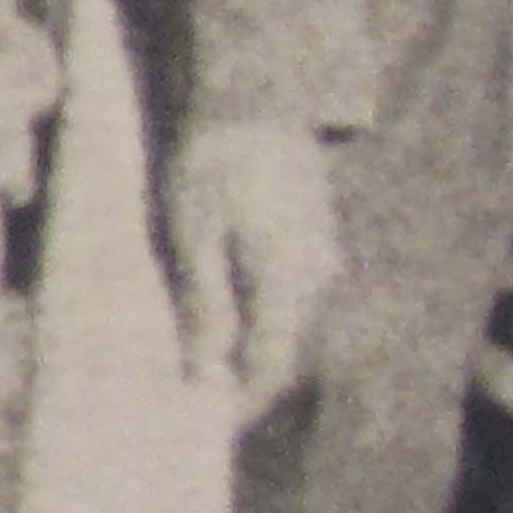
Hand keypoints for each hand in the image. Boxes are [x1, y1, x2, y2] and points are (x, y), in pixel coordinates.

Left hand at [153, 107, 341, 404]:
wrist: (254, 89)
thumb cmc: (212, 159)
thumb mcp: (192, 234)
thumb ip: (204, 305)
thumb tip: (207, 371)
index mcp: (289, 279)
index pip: (272, 366)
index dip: (240, 402)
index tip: (207, 423)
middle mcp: (317, 271)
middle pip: (281, 346)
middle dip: (241, 373)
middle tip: (191, 390)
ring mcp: (321, 248)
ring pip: (284, 315)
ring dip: (248, 336)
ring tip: (196, 345)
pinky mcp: (313, 228)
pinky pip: (286, 284)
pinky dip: (255, 302)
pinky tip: (219, 297)